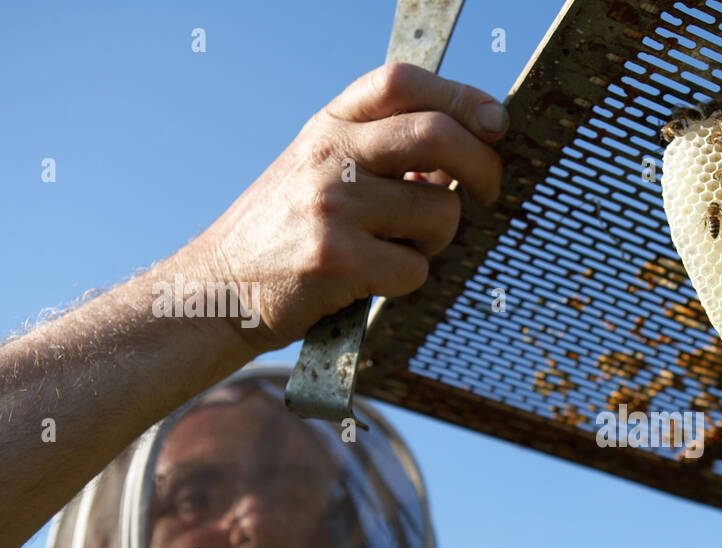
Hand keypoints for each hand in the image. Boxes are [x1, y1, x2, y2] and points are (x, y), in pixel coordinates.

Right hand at [182, 63, 508, 354]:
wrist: (222, 287)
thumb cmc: (290, 231)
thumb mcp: (325, 169)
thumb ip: (387, 153)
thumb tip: (469, 149)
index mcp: (329, 125)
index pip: (402, 82)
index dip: (461, 96)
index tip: (495, 122)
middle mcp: (329, 154)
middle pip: (437, 136)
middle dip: (482, 166)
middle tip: (489, 192)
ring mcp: (332, 204)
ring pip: (439, 213)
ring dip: (437, 239)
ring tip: (397, 246)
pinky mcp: (337, 257)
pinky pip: (415, 268)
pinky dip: (407, 280)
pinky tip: (370, 279)